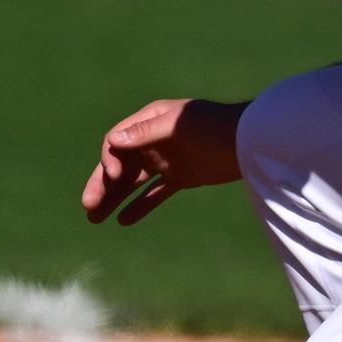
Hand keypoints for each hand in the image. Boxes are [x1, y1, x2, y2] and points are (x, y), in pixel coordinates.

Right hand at [80, 98, 247, 225]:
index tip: (115, 178)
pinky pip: (155, 193)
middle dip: (102, 185)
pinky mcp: (182, 177)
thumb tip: (112, 141)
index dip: (109, 161)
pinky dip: (140, 206)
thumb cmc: (216, 127)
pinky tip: (124, 220)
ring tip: (95, 219)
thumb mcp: (179, 126)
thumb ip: (146, 133)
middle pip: (120, 165)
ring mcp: (167, 160)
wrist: (254, 142)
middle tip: (88, 208)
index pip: (117, 142)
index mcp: (150, 121)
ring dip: (115, 198)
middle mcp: (154, 140)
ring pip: (134, 182)